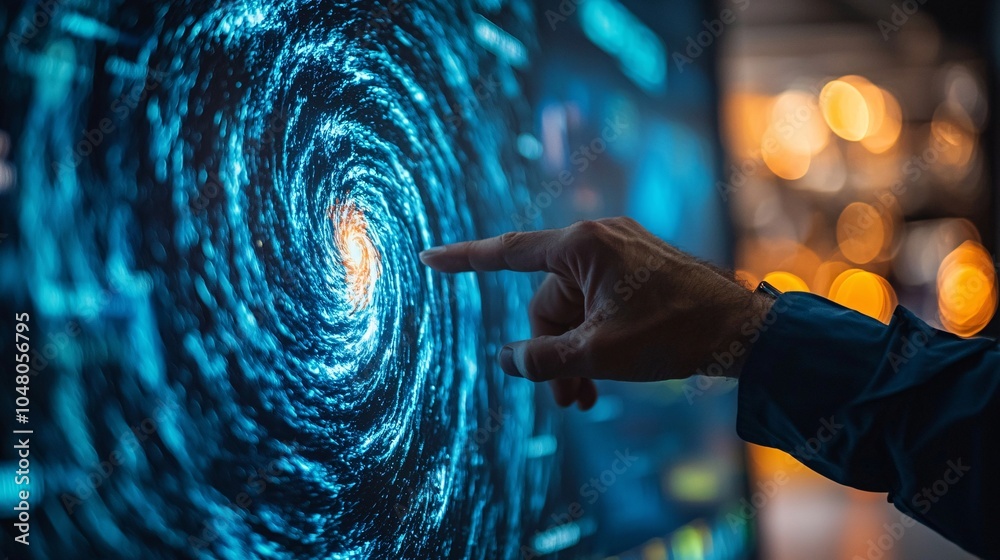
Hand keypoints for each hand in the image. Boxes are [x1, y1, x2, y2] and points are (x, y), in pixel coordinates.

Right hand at [419, 217, 772, 409]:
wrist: (743, 331)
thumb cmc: (672, 333)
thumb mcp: (598, 353)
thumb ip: (544, 359)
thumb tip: (508, 360)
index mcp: (582, 246)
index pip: (508, 253)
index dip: (465, 259)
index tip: (429, 257)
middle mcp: (597, 241)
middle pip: (547, 303)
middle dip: (552, 352)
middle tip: (565, 399)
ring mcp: (620, 255)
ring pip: (574, 311)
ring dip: (574, 355)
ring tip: (583, 399)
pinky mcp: (638, 271)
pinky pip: (598, 306)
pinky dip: (594, 339)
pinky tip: (599, 381)